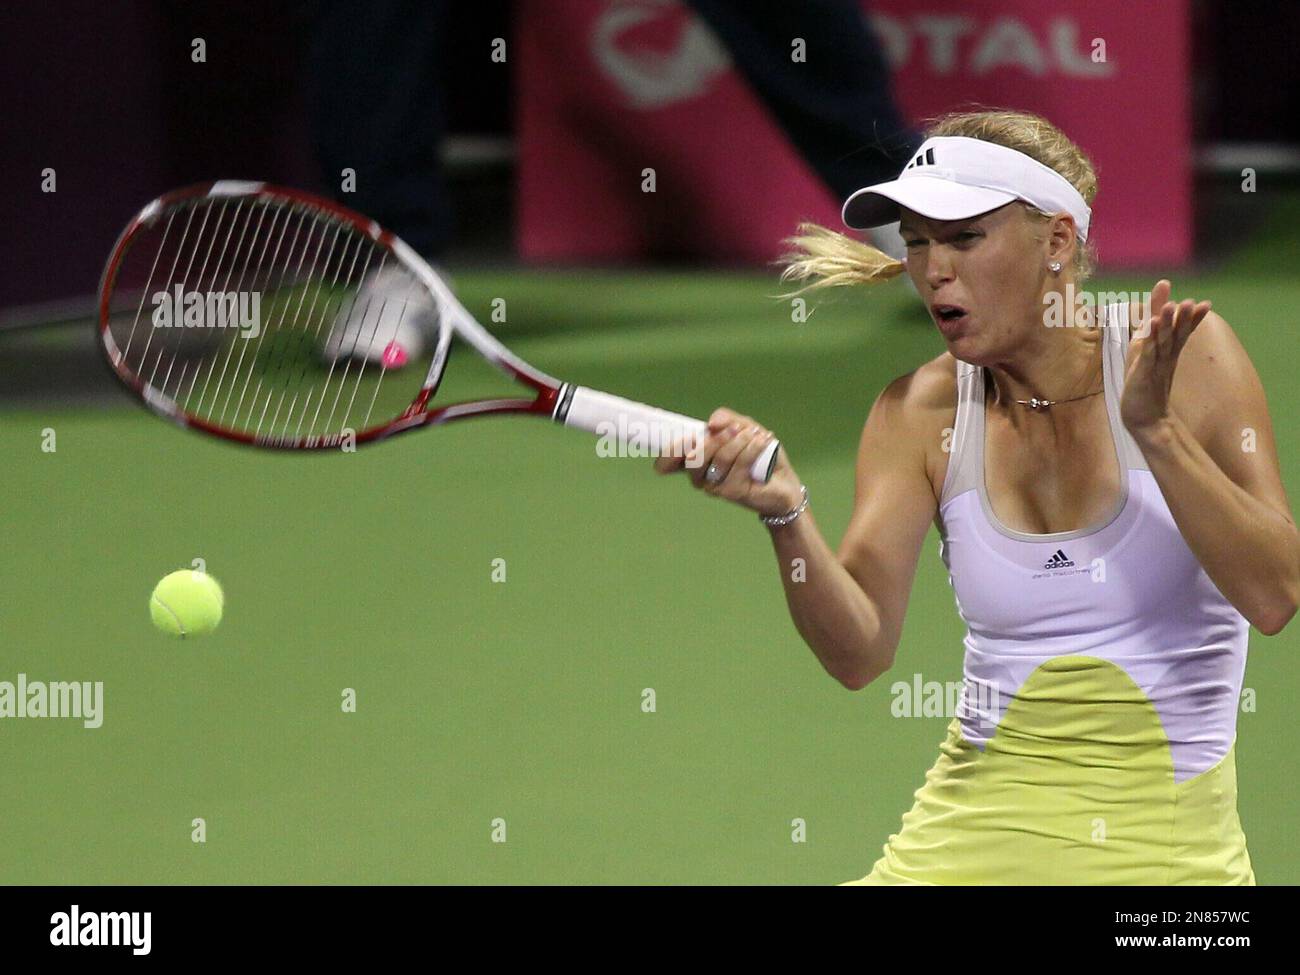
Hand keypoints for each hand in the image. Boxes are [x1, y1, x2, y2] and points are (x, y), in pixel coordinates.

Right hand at [653, 407, 803, 518]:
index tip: (667, 438)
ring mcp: (714, 486)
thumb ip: (727, 420)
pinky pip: (737, 465)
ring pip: (717, 459)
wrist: (784, 482)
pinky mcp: (732, 492)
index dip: (665, 452)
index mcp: (696, 461)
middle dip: (713, 439)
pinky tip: (762, 442)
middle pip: (692, 457)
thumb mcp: (744, 429)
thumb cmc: (760, 456)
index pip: (669, 460)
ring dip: (737, 442)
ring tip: (754, 435)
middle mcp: (700, 476)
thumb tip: (711, 422)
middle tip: (733, 429)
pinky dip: (751, 448)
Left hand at [1120, 279, 1210, 435]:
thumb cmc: (1144, 386)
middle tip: (1193, 301)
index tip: (1206, 304)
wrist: (1144, 419)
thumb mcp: (1146, 358)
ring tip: (1174, 304)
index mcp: (1169, 353)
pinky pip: (1148, 353)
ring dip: (1168, 323)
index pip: (1183, 333)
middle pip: (1177, 335)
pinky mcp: (1143, 373)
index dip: (1192, 319)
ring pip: (1164, 341)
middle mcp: (1166, 358)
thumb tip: (1154, 320)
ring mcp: (1155, 366)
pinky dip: (1150, 339)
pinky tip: (1151, 324)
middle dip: (1185, 317)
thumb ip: (1150, 339)